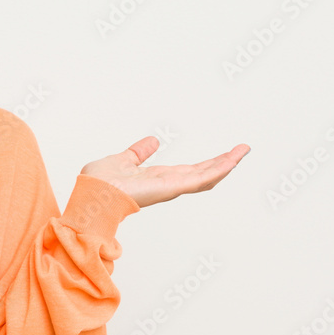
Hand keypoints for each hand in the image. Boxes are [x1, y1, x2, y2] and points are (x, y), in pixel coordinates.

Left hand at [79, 136, 250, 208]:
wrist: (91, 193)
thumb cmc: (98, 183)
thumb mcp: (123, 160)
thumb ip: (139, 152)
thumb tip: (153, 141)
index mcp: (157, 178)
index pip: (188, 171)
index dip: (206, 163)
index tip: (223, 155)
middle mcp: (166, 184)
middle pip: (202, 174)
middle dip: (222, 163)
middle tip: (242, 151)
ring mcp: (170, 187)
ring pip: (205, 177)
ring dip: (226, 164)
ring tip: (243, 151)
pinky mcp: (170, 188)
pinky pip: (199, 180)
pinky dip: (217, 170)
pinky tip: (232, 160)